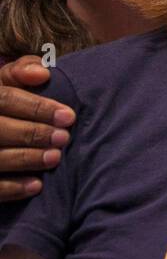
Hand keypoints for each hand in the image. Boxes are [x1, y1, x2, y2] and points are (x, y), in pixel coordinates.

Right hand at [0, 56, 75, 200]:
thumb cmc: (5, 104)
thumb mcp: (6, 82)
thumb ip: (22, 71)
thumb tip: (42, 74)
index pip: (5, 99)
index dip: (36, 107)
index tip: (68, 116)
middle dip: (33, 133)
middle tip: (64, 137)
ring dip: (26, 158)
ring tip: (55, 157)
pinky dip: (12, 187)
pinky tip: (37, 185)